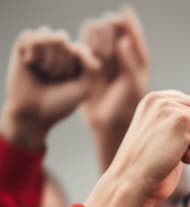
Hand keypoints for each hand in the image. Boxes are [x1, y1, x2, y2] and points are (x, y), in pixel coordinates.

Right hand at [0, 27, 99, 149]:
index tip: (70, 81)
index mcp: (75, 59)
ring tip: (45, 72)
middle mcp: (57, 51)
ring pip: (46, 34)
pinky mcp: (22, 48)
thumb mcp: (86, 86)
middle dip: (61, 61)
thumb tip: (79, 46)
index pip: (80, 46)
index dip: (76, 64)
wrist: (34, 114)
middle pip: (62, 37)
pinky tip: (30, 64)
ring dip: (47, 57)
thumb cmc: (61, 103)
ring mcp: (40, 48)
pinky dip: (33, 52)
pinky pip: (30, 35)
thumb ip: (91, 64)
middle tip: (56, 78)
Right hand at [80, 7, 147, 133]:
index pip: (133, 34)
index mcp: (138, 58)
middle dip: (110, 33)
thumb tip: (123, 40)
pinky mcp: (88, 63)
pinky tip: (87, 56)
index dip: (128, 26)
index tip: (123, 23)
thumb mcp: (133, 85)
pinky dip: (85, 45)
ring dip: (97, 38)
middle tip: (108, 52)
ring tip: (100, 56)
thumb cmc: (126, 107)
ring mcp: (104, 58)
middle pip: (114, 29)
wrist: (109, 123)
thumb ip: (130, 62)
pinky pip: (84, 45)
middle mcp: (121, 55)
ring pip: (98, 34)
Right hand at [105, 91, 189, 200]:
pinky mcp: (182, 120)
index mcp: (154, 99)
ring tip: (176, 152)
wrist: (130, 179)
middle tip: (176, 149)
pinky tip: (180, 157)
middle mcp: (161, 98)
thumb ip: (177, 121)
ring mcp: (171, 107)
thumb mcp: (160, 134)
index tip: (170, 143)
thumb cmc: (147, 165)